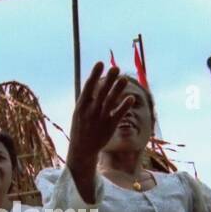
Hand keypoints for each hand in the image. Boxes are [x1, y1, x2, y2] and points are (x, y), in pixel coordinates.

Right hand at [65, 63, 133, 195]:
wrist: (81, 149)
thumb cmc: (81, 126)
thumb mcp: (79, 111)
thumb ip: (87, 98)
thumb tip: (94, 81)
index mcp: (81, 106)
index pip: (88, 87)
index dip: (94, 75)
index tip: (100, 63)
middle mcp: (90, 111)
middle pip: (101, 92)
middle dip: (108, 80)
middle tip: (115, 67)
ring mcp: (100, 119)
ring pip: (110, 102)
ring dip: (117, 90)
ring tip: (124, 79)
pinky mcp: (109, 126)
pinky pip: (118, 115)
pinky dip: (124, 107)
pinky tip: (131, 98)